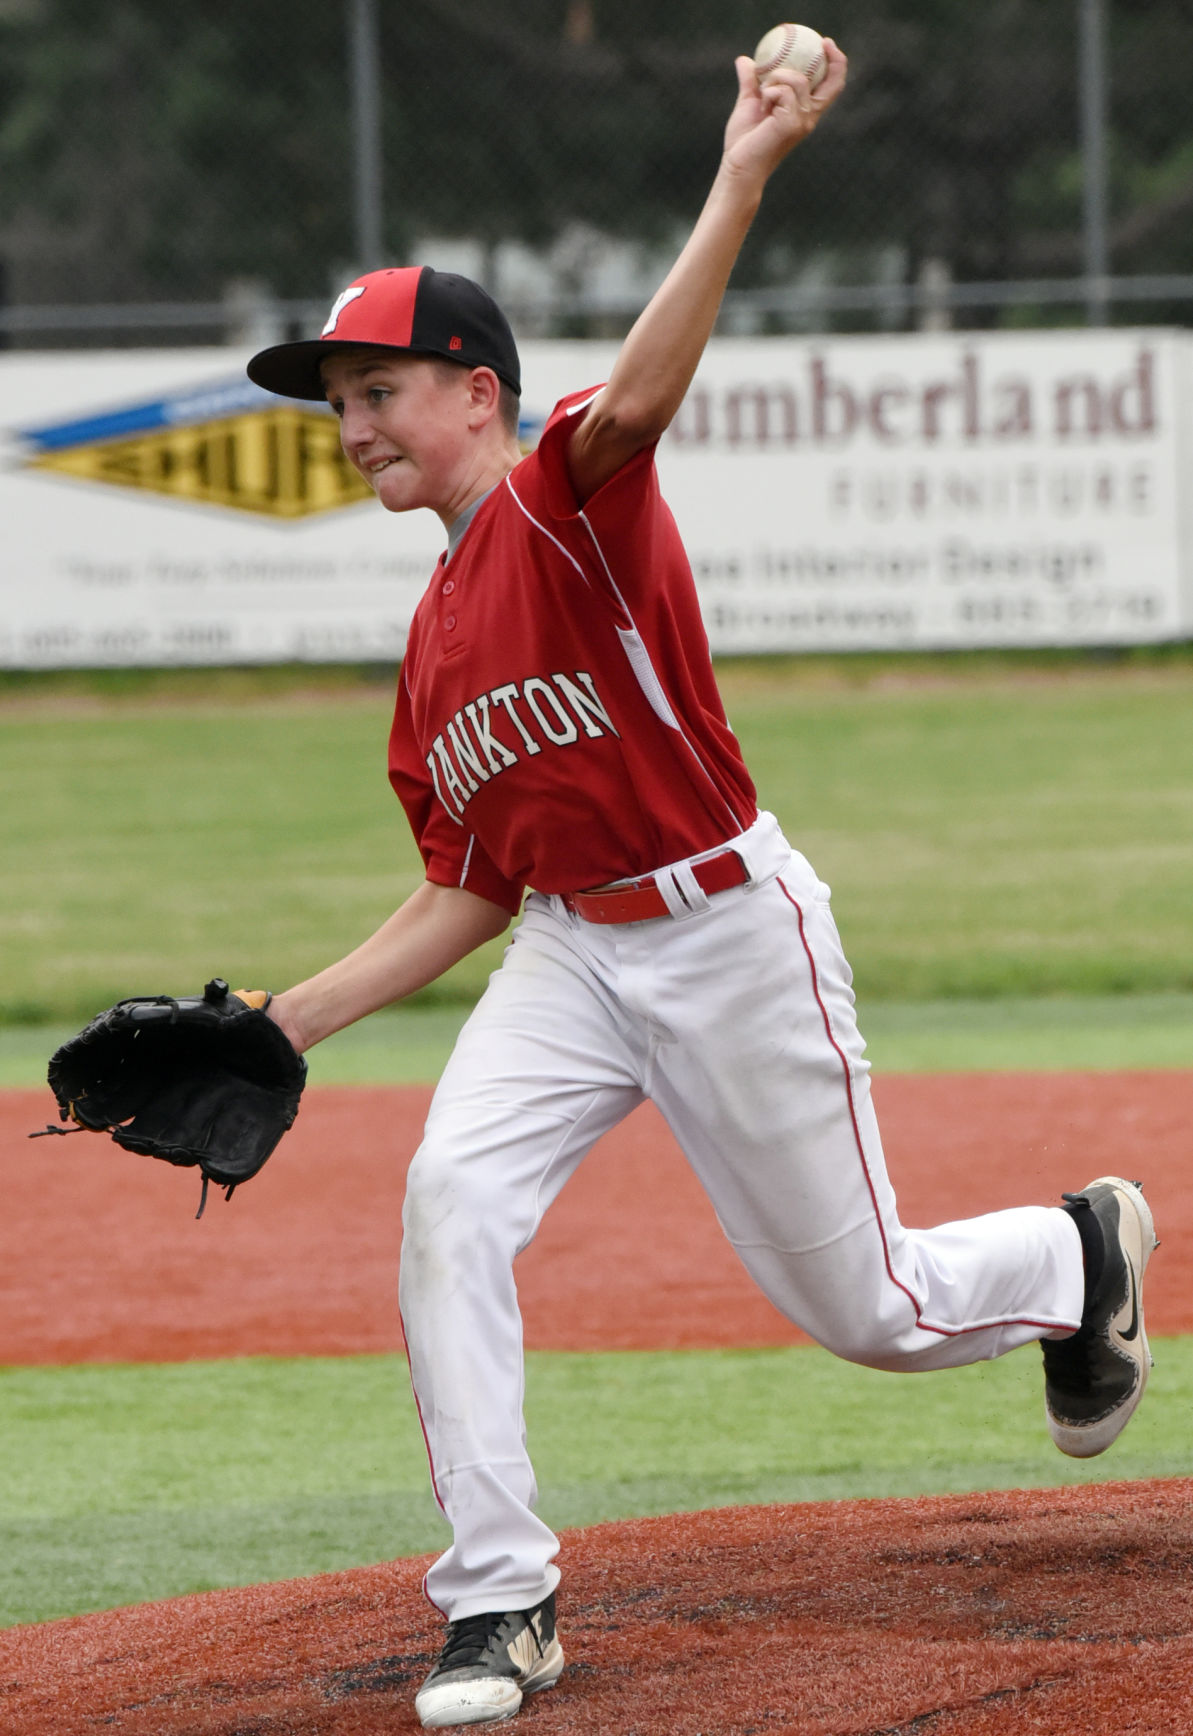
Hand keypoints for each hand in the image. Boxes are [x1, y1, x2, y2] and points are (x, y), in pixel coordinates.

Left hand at [721, 38, 846, 185]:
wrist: (738, 165)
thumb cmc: (744, 141)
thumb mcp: (749, 103)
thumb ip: (751, 82)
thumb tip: (745, 59)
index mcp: (805, 112)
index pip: (831, 87)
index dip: (836, 63)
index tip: (825, 43)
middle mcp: (810, 117)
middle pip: (834, 83)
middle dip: (835, 59)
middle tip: (823, 41)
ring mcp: (803, 121)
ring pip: (797, 79)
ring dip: (776, 78)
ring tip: (763, 95)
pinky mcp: (792, 123)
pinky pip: (782, 90)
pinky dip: (768, 92)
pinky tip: (762, 107)